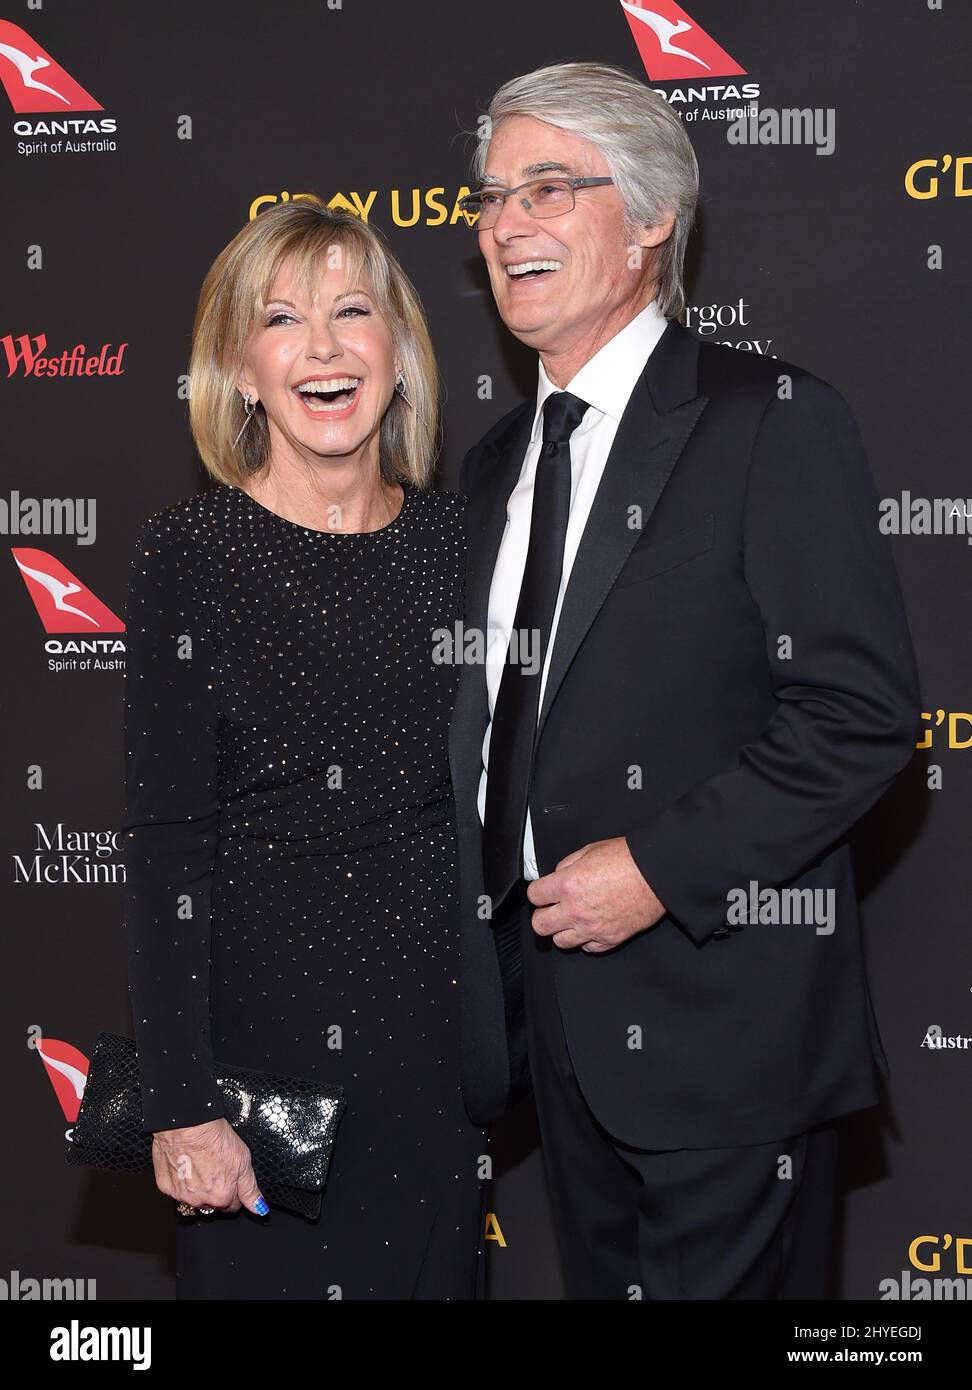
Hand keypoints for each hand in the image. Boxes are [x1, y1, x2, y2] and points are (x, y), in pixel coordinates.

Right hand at [151, 1117, 265, 1214]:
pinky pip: (176, 1189)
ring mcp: (181, 1195)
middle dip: (215, 1191)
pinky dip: (180, 1180)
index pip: (232, 1206)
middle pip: (212, 1203)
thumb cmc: (214, 1137)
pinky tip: (185, 1165)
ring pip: (193, 1198)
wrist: (187, 1125)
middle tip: (215, 1168)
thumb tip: (259, 1208)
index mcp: (222, 1196)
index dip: (234, 1192)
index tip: (231, 1180)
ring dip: (197, 1187)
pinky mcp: (166, 1187)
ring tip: (199, 1164)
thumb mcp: (243, 1161)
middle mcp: (201, 1201)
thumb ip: (250, 1189)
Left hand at [527, 836, 665, 952]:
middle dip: (543, 915)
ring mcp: (592, 928)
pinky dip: (587, 940)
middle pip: (540, 925)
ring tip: (572, 919)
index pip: (534, 896)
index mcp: (568, 885)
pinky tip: (591, 927)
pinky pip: (588, 948)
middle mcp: (576, 910)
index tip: (543, 892)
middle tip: (551, 909)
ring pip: (560, 942)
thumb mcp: (590, 850)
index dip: (538, 892)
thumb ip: (567, 865)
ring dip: (563, 930)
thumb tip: (558, 876)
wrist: (658, 874)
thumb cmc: (629, 859)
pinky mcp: (610, 939)